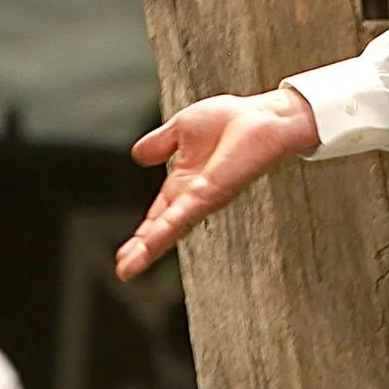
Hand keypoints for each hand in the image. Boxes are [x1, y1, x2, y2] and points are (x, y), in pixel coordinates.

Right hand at [117, 87, 321, 276]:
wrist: (263, 118)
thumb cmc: (234, 121)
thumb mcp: (182, 129)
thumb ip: (159, 144)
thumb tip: (137, 155)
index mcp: (186, 183)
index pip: (160, 215)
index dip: (143, 233)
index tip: (125, 253)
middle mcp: (194, 196)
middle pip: (163, 229)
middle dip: (143, 250)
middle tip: (124, 269)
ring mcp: (203, 198)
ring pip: (170, 228)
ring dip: (148, 248)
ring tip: (129, 267)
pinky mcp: (211, 193)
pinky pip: (183, 213)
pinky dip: (164, 229)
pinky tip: (149, 243)